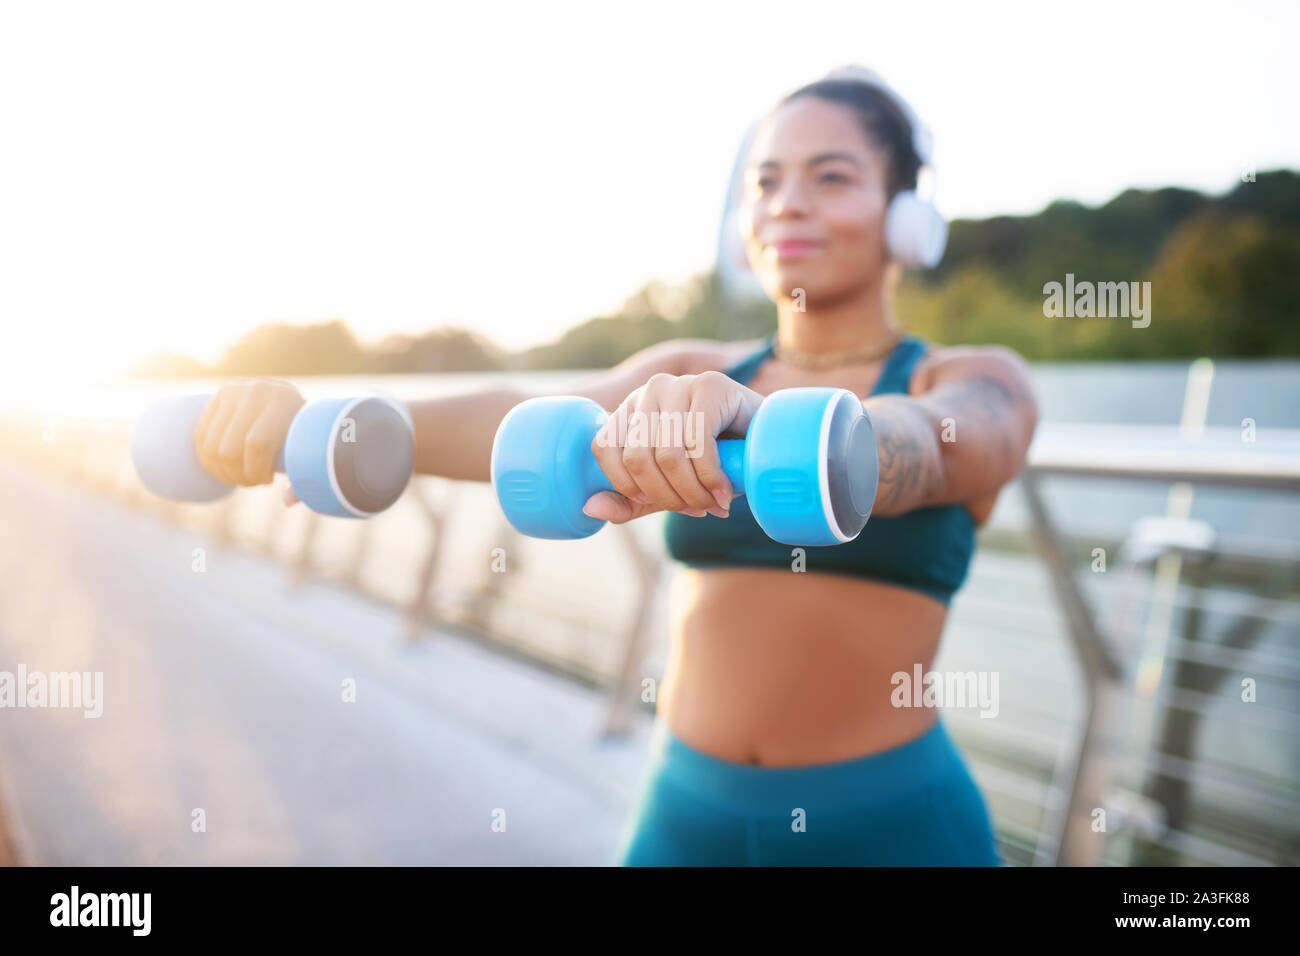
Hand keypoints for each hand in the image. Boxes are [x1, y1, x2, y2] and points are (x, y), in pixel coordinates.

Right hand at [192, 380, 304, 494]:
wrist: (294, 399)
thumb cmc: (304, 433)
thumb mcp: (310, 449)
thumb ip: (305, 477)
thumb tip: (288, 502)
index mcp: (283, 401)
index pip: (256, 445)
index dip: (256, 471)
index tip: (268, 480)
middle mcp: (256, 391)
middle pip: (229, 449)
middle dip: (238, 476)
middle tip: (252, 481)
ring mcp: (233, 390)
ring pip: (210, 446)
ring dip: (221, 471)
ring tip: (239, 476)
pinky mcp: (217, 395)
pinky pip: (200, 435)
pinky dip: (207, 459)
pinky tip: (224, 466)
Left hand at [586, 371, 762, 523]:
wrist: (766, 441)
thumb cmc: (713, 464)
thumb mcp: (666, 487)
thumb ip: (629, 501)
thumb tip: (590, 508)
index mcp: (629, 410)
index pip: (605, 451)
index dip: (631, 488)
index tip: (662, 504)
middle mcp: (648, 391)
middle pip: (637, 458)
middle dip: (667, 497)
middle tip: (695, 509)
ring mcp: (679, 383)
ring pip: (668, 455)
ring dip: (692, 492)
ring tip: (712, 503)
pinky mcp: (710, 385)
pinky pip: (698, 444)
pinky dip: (712, 478)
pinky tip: (725, 491)